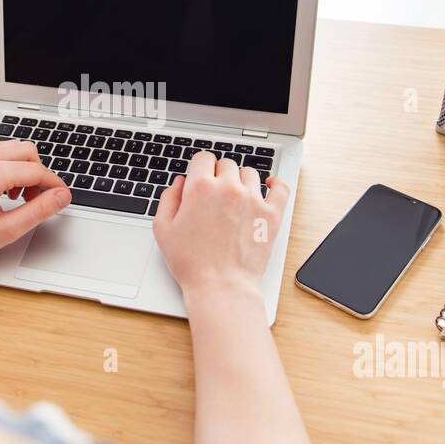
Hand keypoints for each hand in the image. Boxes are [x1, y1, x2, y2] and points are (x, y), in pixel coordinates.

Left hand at [0, 137, 70, 265]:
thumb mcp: (6, 230)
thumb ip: (38, 210)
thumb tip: (61, 196)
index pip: (37, 171)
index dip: (54, 185)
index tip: (61, 197)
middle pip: (27, 150)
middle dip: (39, 173)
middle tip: (35, 199)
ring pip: (12, 146)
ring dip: (22, 166)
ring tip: (16, 195)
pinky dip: (6, 161)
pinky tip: (1, 185)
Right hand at [152, 151, 289, 304]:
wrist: (220, 286)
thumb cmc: (191, 262)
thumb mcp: (163, 229)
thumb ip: (168, 198)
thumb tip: (180, 182)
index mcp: (200, 187)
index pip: (203, 158)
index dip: (199, 167)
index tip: (200, 177)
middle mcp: (228, 188)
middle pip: (226, 164)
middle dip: (218, 174)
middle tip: (214, 193)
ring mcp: (253, 199)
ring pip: (249, 173)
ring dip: (241, 180)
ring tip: (235, 196)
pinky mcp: (271, 214)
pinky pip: (280, 187)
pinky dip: (276, 183)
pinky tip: (270, 184)